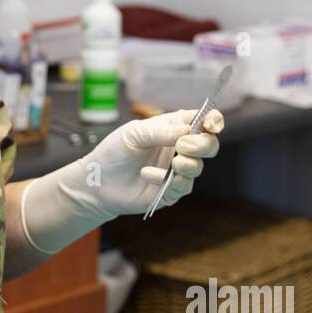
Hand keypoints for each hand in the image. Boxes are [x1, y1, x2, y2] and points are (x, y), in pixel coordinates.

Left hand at [20, 107, 223, 254]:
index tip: (212, 124)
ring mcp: (176, 170)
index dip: (213, 121)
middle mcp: (179, 148)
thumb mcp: (134, 133)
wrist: (97, 181)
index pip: (203, 121)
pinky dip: (167, 179)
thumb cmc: (114, 152)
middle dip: (203, 144)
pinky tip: (146, 174)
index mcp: (173, 128)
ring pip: (199, 167)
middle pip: (209, 144)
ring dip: (189, 163)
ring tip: (173, 162)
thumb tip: (189, 130)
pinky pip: (182, 186)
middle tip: (184, 145)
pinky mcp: (171, 191)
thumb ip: (161, 131)